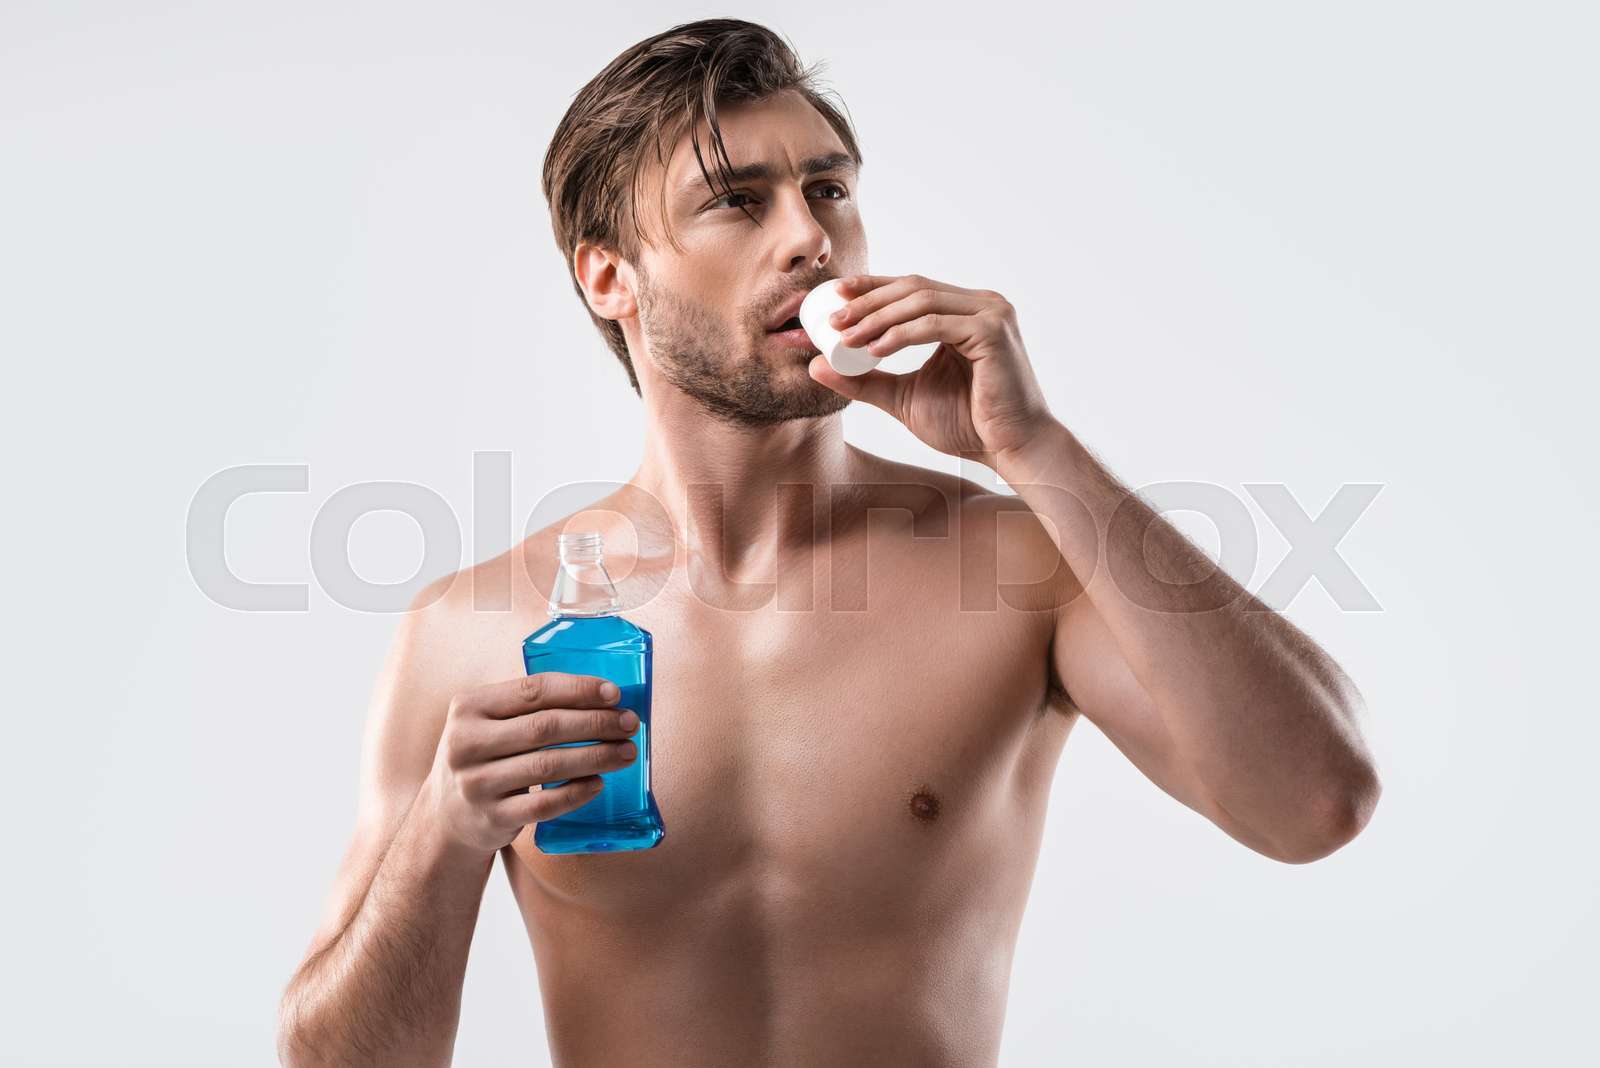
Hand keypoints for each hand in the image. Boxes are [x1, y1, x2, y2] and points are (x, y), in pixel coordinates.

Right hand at [423, 672, 640, 854]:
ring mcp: (476, 783)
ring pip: (548, 766)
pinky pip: (544, 805)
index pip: (533, 690)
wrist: (446, 814)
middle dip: (595, 723)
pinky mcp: (491, 818)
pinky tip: (599, 783)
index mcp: (468, 707)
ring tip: (625, 752)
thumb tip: (602, 697)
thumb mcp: (488, 722)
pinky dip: (576, 792)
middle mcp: (466, 743)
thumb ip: (528, 707)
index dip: (578, 689)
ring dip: (595, 757)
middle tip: (629, 723)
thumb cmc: (484, 756)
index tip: (614, 693)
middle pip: (545, 727)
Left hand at [806, 273, 1056, 462]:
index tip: (835, 296)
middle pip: (914, 287)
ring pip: (922, 300)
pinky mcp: (993, 332)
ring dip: (878, 317)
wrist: (1009, 451)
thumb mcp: (903, 398)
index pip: (912, 288)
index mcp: (965, 312)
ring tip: (847, 336)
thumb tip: (815, 365)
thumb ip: (865, 380)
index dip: (872, 288)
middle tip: (834, 319)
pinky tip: (875, 349)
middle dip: (869, 300)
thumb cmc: (968, 426)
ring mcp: (991, 314)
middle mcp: (982, 305)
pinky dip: (901, 334)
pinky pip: (935, 324)